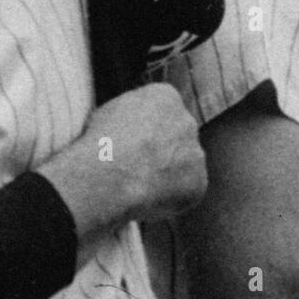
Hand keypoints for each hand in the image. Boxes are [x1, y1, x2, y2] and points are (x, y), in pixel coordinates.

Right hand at [40, 83, 206, 241]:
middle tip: (137, 168)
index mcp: (165, 97)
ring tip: (139, 187)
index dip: (146, 131)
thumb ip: (131, 115)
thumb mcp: (108, 111)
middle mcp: (187, 121)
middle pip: (177, 136)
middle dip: (162, 151)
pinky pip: (187, 191)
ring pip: (185, 164)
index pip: (163, 111)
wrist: (109, 172)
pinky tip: (148, 201)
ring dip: (168, 174)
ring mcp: (195, 152)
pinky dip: (172, 199)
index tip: (131, 145)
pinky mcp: (198, 181)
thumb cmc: (100, 143)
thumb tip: (130, 126)